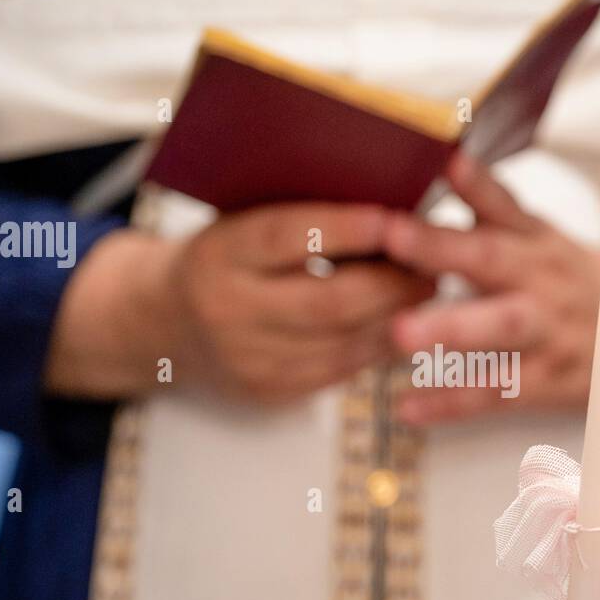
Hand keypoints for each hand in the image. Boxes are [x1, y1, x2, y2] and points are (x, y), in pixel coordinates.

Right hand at [45, 204, 434, 402]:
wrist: (164, 322)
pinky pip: (343, 371)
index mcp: (221, 255)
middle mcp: (232, 312)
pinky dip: (379, 344)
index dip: (348, 229)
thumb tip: (387, 207)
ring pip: (347, 342)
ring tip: (428, 289)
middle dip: (394, 283)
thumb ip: (299, 213)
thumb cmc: (223, 256)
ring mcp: (251, 360)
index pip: (291, 238)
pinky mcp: (271, 393)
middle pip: (331, 301)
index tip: (397, 218)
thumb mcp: (241, 221)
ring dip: (398, 317)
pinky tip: (402, 323)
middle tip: (434, 262)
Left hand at [381, 155, 599, 423]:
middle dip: (442, 248)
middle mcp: (543, 282)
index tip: (437, 162)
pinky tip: (407, 407)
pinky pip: (495, 394)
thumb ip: (492, 206)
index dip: (473, 184)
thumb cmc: (575, 284)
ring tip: (396, 333)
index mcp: (538, 244)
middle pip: (495, 260)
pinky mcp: (547, 383)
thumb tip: (445, 161)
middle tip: (392, 236)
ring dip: (450, 329)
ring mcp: (547, 334)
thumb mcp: (543, 239)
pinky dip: (450, 404)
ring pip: (500, 330)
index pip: (504, 208)